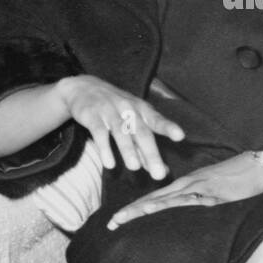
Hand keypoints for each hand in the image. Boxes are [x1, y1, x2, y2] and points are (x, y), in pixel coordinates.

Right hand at [57, 75, 184, 179]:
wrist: (83, 87)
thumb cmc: (114, 109)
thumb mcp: (132, 122)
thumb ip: (145, 147)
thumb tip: (163, 171)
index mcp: (141, 109)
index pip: (157, 120)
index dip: (168, 127)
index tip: (180, 136)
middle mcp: (128, 109)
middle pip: (141, 132)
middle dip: (151, 153)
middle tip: (158, 174)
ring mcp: (109, 111)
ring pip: (121, 132)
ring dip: (128, 150)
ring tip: (134, 168)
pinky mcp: (92, 116)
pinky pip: (99, 133)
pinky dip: (105, 148)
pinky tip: (109, 163)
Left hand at [107, 152, 262, 229]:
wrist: (259, 166)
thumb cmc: (234, 178)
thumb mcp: (209, 189)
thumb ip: (193, 200)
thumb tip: (178, 214)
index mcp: (184, 185)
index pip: (153, 198)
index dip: (134, 209)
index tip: (115, 219)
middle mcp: (187, 186)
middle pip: (153, 200)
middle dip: (131, 212)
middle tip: (111, 223)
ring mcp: (200, 190)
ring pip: (166, 201)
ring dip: (144, 210)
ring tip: (125, 217)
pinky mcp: (215, 196)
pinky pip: (191, 203)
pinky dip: (173, 207)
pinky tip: (159, 211)